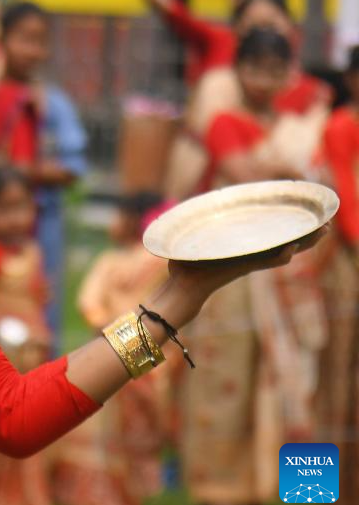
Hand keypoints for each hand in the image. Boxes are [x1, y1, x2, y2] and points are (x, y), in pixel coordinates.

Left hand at [165, 225, 328, 321]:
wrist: (179, 289)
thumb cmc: (183, 269)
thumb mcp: (192, 244)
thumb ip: (196, 231)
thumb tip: (189, 214)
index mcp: (241, 251)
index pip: (269, 239)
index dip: (287, 230)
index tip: (303, 217)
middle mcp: (249, 258)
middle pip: (284, 245)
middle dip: (306, 236)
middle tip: (326, 225)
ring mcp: (247, 264)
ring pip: (281, 252)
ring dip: (302, 243)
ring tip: (322, 231)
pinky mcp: (239, 269)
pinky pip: (263, 262)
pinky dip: (277, 256)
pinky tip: (292, 248)